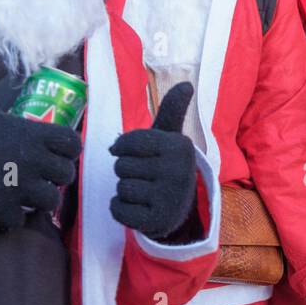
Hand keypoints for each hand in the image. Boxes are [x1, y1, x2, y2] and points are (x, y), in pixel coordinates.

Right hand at [0, 97, 81, 229]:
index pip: (72, 144)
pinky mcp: (1, 207)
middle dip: (56, 178)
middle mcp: (33, 160)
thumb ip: (1, 113)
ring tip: (25, 198)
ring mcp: (20, 185)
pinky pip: (19, 221)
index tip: (59, 154)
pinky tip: (0, 211)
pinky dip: (10, 219)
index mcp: (33, 134)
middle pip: (67, 175)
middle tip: (42, 178)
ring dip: (39, 201)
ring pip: (50, 202)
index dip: (68, 151)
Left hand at [110, 81, 197, 239]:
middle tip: (146, 177)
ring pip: (120, 188)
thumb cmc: (165, 165)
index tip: (140, 155)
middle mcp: (178, 170)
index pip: (126, 143)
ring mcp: (169, 197)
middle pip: (121, 165)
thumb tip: (187, 84)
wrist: (180, 208)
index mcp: (179, 145)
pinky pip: (118, 209)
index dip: (124, 150)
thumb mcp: (169, 138)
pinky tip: (139, 209)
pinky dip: (122, 210)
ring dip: (125, 191)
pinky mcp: (158, 220)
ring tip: (145, 192)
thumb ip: (172, 110)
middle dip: (127, 171)